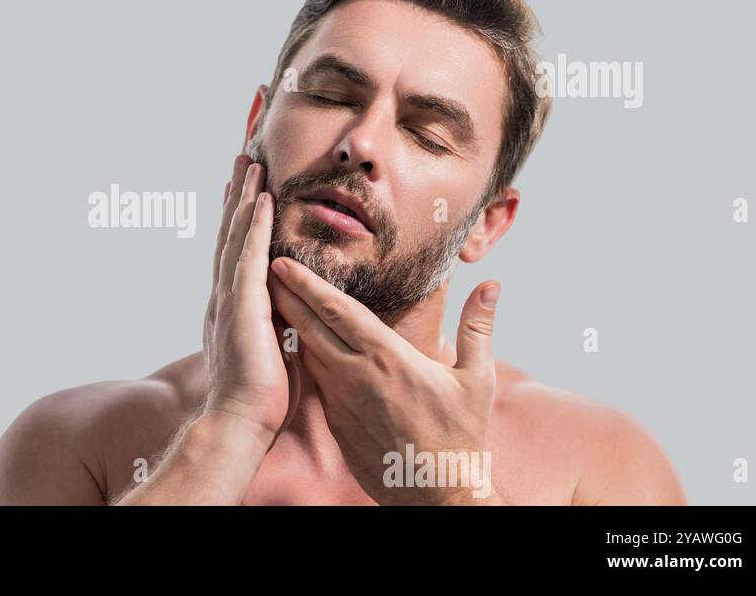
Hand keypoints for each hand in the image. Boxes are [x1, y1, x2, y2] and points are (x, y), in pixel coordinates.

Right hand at [201, 155, 290, 442]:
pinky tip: (262, 198)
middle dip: (236, 193)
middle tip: (241, 156)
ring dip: (244, 196)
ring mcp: (230, 298)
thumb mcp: (273, 351)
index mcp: (231, 307)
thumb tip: (294, 314)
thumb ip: (279, 326)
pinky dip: (254, 224)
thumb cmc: (261, 398)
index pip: (234, 252)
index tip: (244, 188)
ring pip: (235, 235)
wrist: (240, 422)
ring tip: (250, 161)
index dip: (239, 218)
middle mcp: (224, 296)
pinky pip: (248, 254)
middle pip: (229, 233)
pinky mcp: (242, 305)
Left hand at [267, 256, 500, 504]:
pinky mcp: (335, 421)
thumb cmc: (460, 435)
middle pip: (310, 326)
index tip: (284, 262)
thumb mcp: (477, 379)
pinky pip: (314, 379)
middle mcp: (356, 375)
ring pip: (307, 352)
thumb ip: (478, 327)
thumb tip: (492, 285)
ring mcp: (342, 399)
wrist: (435, 492)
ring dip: (290, 324)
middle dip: (286, 295)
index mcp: (388, 358)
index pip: (338, 311)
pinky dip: (301, 356)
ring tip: (274, 298)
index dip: (308, 284)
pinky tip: (294, 343)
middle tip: (263, 269)